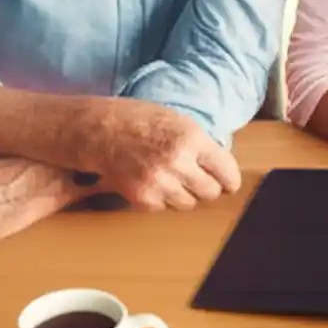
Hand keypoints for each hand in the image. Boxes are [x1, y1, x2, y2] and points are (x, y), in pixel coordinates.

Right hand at [83, 99, 241, 210]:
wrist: (97, 130)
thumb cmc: (138, 120)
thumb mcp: (177, 120)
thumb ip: (200, 143)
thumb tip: (221, 165)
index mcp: (191, 139)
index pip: (226, 171)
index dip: (230, 180)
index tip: (229, 183)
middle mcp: (178, 162)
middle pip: (211, 192)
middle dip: (208, 188)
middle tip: (199, 181)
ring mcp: (159, 182)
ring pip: (189, 204)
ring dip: (185, 195)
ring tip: (172, 178)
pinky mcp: (142, 198)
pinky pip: (164, 208)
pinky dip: (162, 199)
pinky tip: (152, 181)